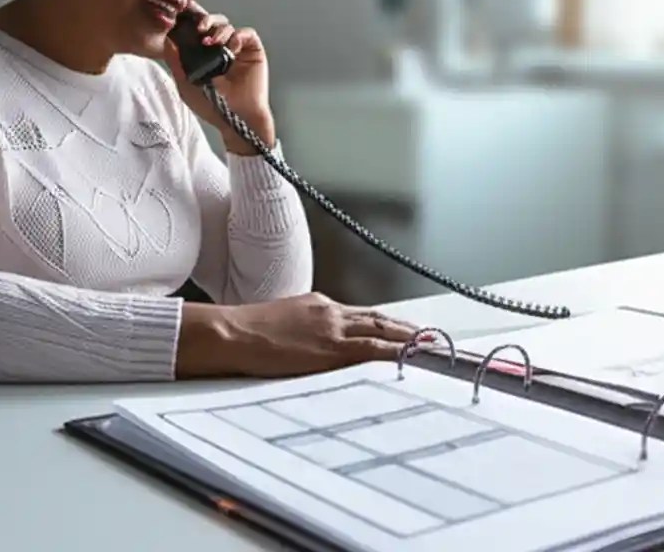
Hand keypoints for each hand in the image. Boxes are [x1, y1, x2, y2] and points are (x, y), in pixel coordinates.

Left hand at [163, 1, 274, 154]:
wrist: (235, 119)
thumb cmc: (212, 106)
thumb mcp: (185, 83)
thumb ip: (175, 61)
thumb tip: (167, 40)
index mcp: (203, 54)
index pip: (197, 30)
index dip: (191, 22)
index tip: (183, 20)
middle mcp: (219, 49)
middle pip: (213, 22)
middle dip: (205, 20)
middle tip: (199, 28)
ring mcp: (237, 50)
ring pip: (228, 25)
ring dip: (219, 30)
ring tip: (212, 42)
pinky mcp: (253, 52)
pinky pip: (247, 33)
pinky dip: (238, 36)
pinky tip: (231, 48)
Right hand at [176, 293, 422, 378]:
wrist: (231, 333)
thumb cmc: (245, 334)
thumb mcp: (279, 325)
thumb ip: (301, 333)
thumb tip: (307, 348)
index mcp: (318, 306)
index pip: (362, 315)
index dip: (386, 323)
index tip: (404, 330)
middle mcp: (331, 312)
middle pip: (379, 320)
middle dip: (407, 329)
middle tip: (431, 338)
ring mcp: (334, 329)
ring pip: (383, 331)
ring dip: (411, 340)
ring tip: (432, 348)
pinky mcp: (332, 348)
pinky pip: (374, 350)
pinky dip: (397, 353)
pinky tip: (412, 359)